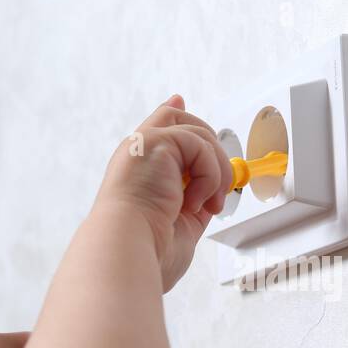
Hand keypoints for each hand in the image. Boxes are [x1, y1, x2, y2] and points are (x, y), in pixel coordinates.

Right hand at [94, 95, 232, 291]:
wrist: (127, 248)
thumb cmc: (148, 247)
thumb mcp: (183, 221)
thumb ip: (196, 197)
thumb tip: (214, 190)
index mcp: (138, 170)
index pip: (155, 128)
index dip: (172, 111)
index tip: (180, 100)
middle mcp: (138, 152)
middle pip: (176, 117)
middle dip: (208, 143)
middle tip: (220, 183)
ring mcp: (144, 144)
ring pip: (198, 133)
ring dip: (216, 172)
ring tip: (208, 204)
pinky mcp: (154, 142)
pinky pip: (199, 145)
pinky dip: (208, 174)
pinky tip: (196, 201)